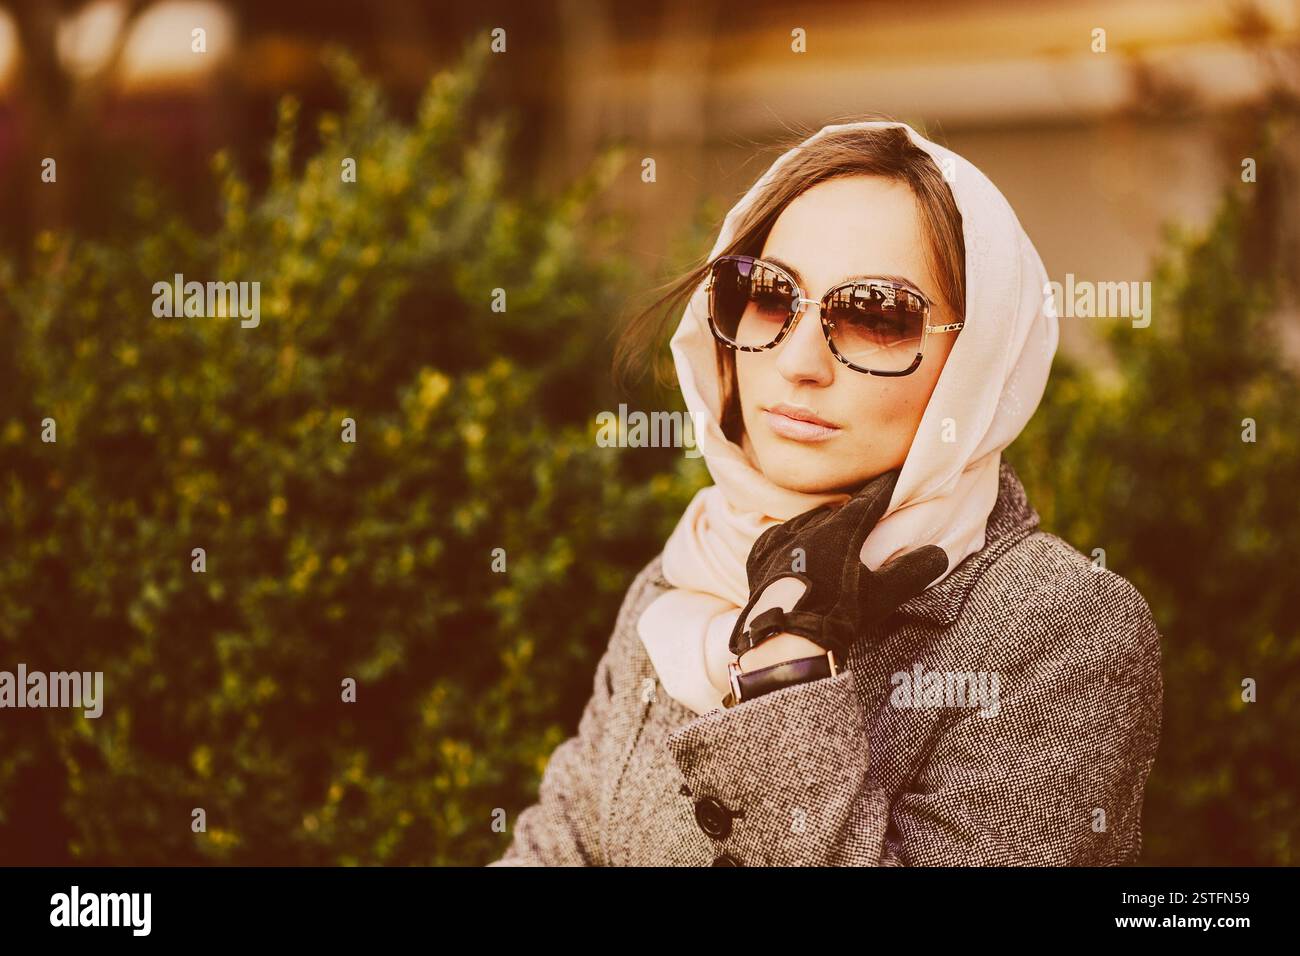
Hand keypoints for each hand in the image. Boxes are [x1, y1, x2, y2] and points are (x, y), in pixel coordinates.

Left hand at [729, 468, 948, 663]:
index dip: (884, 489)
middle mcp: (808, 526)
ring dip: (821, 526)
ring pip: (806, 522)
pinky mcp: (758, 554)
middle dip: (851, 512)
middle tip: (863, 513)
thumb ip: (911, 572)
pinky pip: (778, 537)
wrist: (786, 640)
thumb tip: (940, 554)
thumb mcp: (881, 595)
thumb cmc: (838, 616)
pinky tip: (796, 547)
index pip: (869, 501)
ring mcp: (779, 539)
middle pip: (837, 512)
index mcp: (841, 531)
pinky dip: (791, 539)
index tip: (895, 477)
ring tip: (830, 533)